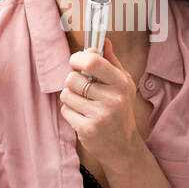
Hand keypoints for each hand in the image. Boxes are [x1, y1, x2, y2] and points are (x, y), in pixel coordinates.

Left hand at [59, 37, 139, 169]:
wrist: (124, 147)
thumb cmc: (120, 110)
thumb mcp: (122, 84)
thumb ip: (111, 61)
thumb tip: (102, 40)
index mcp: (121, 83)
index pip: (91, 61)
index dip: (77, 59)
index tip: (77, 63)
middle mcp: (112, 99)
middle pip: (72, 78)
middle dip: (73, 82)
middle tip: (83, 89)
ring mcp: (99, 116)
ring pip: (66, 94)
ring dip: (70, 98)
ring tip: (84, 104)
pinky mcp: (87, 130)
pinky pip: (65, 110)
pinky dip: (70, 112)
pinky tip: (83, 117)